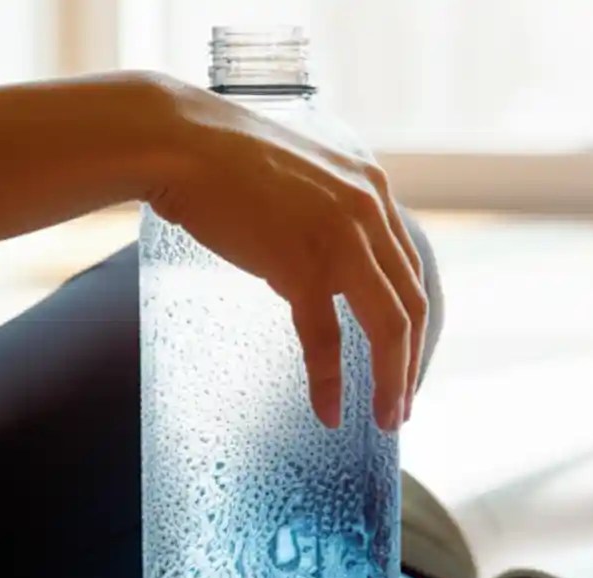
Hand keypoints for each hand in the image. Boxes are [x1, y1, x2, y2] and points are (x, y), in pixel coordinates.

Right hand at [141, 75, 425, 431]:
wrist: (180, 143)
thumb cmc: (225, 162)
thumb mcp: (303, 179)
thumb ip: (329, 215)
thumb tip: (328, 265)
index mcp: (372, 191)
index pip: (409, 271)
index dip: (412, 323)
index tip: (405, 359)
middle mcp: (369, 212)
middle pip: (410, 304)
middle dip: (410, 362)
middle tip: (401, 405)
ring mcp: (339, 239)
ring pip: (386, 327)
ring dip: (390, 381)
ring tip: (385, 419)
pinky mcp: (299, 265)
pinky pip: (325, 338)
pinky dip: (329, 380)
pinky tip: (328, 410)